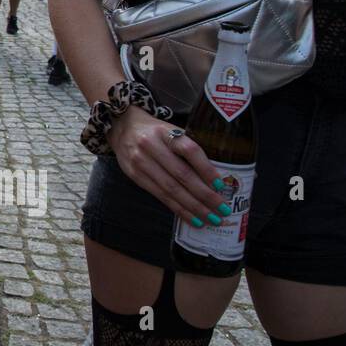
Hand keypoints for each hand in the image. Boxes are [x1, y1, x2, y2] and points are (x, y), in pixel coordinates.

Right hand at [107, 107, 226, 225]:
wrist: (123, 127)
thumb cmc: (155, 132)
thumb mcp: (171, 131)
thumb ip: (188, 148)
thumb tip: (215, 177)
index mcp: (165, 132)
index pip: (189, 150)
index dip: (205, 168)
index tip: (220, 185)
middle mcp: (151, 146)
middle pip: (181, 174)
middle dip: (205, 195)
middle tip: (222, 209)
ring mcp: (140, 162)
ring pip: (171, 189)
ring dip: (193, 207)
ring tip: (211, 218)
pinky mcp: (135, 176)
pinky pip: (160, 196)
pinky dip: (178, 209)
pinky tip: (192, 218)